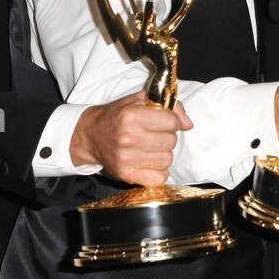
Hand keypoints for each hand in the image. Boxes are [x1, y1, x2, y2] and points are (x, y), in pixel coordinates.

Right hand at [71, 91, 191, 186]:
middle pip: (171, 141)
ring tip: (149, 148)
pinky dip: (158, 171)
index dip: (172, 121)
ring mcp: (127, 159)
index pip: (171, 122)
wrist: (90, 135)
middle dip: (167, 137)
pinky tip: (148, 161)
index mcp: (132, 116)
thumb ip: (168, 106)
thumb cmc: (117, 116)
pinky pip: (160, 177)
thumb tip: (188, 124)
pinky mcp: (127, 175)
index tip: (164, 121)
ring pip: (167, 159)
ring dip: (163, 154)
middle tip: (154, 135)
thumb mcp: (139, 100)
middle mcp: (129, 138)